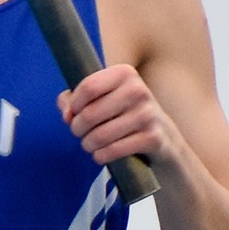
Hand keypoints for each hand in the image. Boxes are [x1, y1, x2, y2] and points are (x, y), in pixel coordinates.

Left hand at [57, 63, 171, 167]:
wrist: (162, 135)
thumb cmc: (123, 113)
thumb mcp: (103, 97)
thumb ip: (74, 99)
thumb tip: (66, 112)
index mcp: (125, 73)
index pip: (88, 87)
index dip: (73, 105)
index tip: (71, 115)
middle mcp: (138, 90)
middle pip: (90, 114)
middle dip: (77, 128)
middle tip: (79, 133)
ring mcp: (147, 115)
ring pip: (100, 135)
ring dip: (87, 144)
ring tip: (88, 144)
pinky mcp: (152, 138)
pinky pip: (114, 150)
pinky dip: (101, 156)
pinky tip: (100, 154)